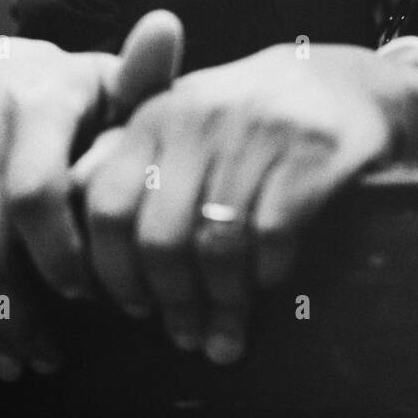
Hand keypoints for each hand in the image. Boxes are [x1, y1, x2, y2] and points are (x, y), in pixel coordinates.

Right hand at [0, 10, 183, 379]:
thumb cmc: (72, 96)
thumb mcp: (113, 85)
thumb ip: (145, 77)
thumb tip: (166, 27)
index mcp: (35, 98)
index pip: (35, 194)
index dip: (58, 256)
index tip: (87, 294)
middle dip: (17, 311)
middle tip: (49, 353)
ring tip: (16, 352)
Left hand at [72, 41, 417, 364]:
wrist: (344, 79)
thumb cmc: (248, 113)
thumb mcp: (184, 118)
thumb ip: (128, 157)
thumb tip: (72, 213)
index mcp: (158, 113)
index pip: (107, 205)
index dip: (111, 270)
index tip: (129, 307)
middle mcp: (201, 117)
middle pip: (159, 238)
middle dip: (168, 302)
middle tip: (182, 335)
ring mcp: (259, 133)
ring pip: (216, 246)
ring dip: (219, 306)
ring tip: (224, 338)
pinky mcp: (313, 154)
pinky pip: (272, 237)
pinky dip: (266, 275)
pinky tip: (268, 286)